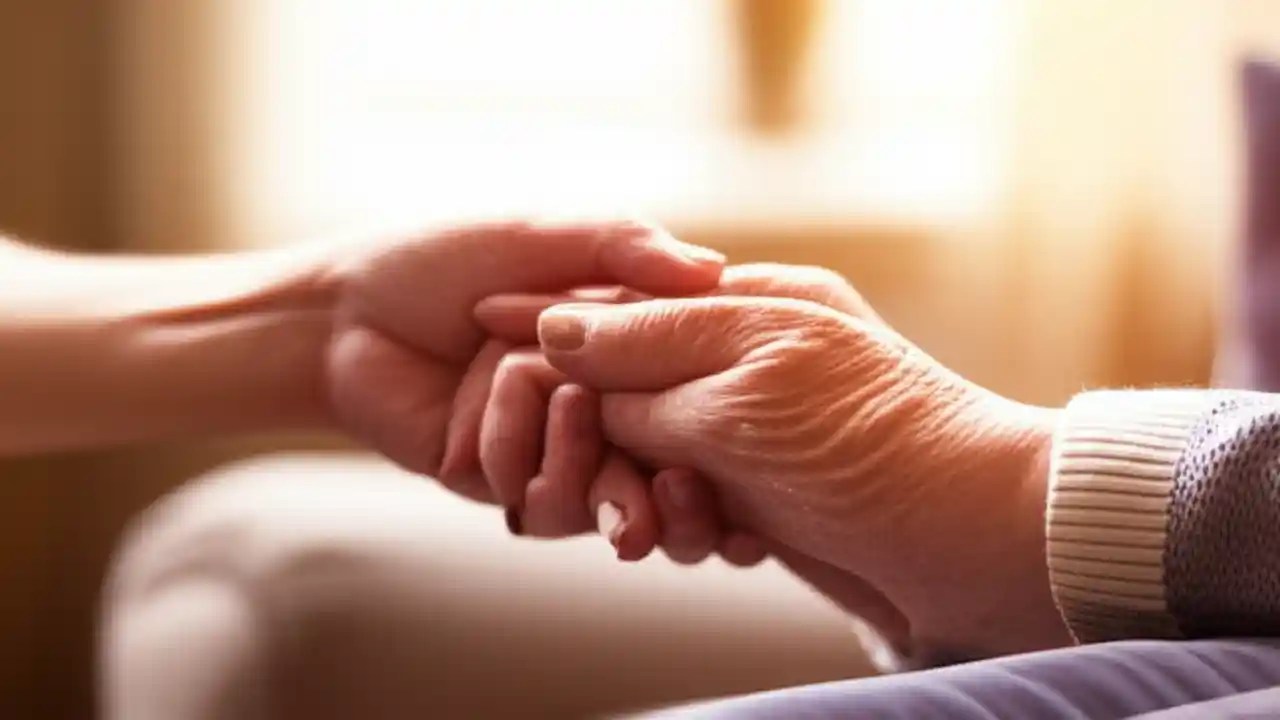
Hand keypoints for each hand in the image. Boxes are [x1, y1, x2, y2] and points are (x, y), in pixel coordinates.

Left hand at [324, 221, 723, 500]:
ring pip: (606, 494)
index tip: (753, 432)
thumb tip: (714, 268)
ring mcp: (550, 449)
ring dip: (585, 454)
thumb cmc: (445, 257)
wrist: (346, 310)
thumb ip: (625, 248)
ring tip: (564, 403)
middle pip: (665, 469)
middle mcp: (597, 405)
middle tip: (690, 497)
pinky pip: (539, 496)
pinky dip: (520, 449)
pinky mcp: (501, 482)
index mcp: (623, 348)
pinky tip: (493, 405)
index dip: (724, 416)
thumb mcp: (543, 235)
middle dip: (681, 495)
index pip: (693, 392)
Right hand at [481, 268, 1068, 658]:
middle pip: (632, 377)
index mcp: (752, 307)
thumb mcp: (742, 383)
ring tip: (636, 521)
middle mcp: (753, 358)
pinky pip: (696, 495)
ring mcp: (762, 425)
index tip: (476, 320)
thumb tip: (553, 327)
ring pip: (655, 446)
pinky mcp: (772, 487)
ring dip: (638, 486)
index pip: (628, 302)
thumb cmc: (867, 444)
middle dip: (588, 424)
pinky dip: (685, 520)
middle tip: (531, 460)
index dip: (553, 318)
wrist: (975, 540)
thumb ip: (641, 360)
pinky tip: (695, 537)